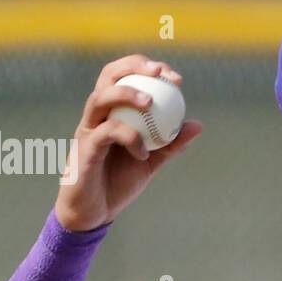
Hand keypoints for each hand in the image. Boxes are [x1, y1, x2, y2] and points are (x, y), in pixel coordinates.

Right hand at [54, 55, 202, 231]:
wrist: (94, 213)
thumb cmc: (118, 183)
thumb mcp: (151, 161)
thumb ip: (170, 143)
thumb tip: (197, 125)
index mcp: (111, 113)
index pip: (124, 77)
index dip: (146, 68)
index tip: (174, 78)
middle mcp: (96, 116)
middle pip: (108, 76)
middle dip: (134, 66)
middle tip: (161, 72)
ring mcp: (87, 131)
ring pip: (101, 98)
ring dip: (127, 94)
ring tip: (150, 103)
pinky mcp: (84, 149)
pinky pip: (107, 133)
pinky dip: (130, 138)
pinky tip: (144, 153)